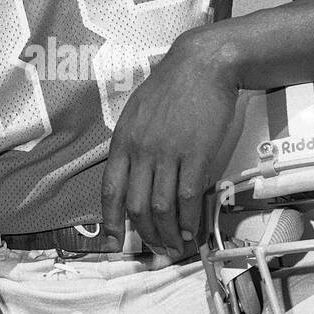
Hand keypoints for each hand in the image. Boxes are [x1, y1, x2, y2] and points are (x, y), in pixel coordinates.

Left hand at [101, 27, 239, 256]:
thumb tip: (131, 173)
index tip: (114, 241)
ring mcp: (169, 154)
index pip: (110, 190)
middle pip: (136, 205)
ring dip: (168, 233)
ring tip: (174, 247)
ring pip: (162, 207)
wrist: (204, 64)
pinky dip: (190, 220)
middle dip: (145, 234)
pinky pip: (189, 198)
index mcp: (123, 140)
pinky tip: (193, 232)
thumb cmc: (172, 85)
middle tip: (155, 249)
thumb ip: (131, 142)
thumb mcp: (137, 110)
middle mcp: (142, 151)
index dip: (110, 221)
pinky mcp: (197, 155)